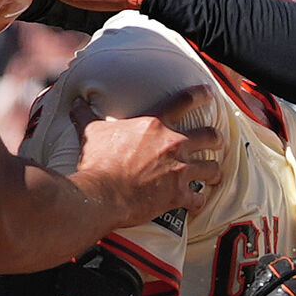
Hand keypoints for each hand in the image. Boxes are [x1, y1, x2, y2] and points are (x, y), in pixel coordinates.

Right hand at [68, 87, 221, 226]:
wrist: (102, 193)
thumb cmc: (97, 161)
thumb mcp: (91, 132)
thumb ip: (86, 115)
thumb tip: (76, 102)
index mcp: (155, 125)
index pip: (183, 102)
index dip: (200, 95)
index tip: (211, 92)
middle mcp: (173, 144)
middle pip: (208, 136)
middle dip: (216, 139)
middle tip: (219, 141)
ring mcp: (178, 170)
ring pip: (210, 168)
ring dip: (214, 172)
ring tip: (216, 175)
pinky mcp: (177, 194)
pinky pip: (197, 198)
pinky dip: (199, 201)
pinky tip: (199, 202)